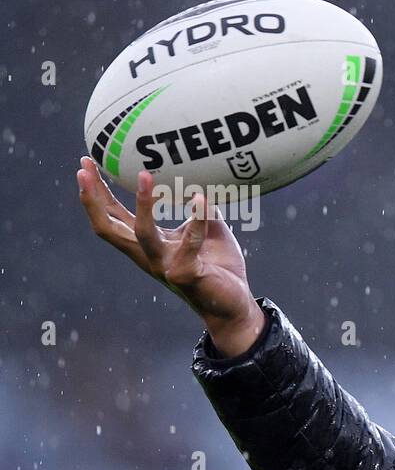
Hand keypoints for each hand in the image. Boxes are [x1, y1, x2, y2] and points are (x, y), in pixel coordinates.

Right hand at [77, 158, 264, 354]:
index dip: (96, 192)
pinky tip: (202, 198)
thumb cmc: (219, 268)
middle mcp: (149, 256)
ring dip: (143, 202)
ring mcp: (165, 266)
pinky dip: (197, 218)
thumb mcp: (207, 232)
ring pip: (142, 233)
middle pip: (108, 228)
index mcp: (148, 245)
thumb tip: (202, 185)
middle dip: (93, 198)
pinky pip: (189, 242)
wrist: (235, 305)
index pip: (113, 217)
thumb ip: (199, 212)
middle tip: (84, 168)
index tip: (86, 163)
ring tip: (144, 174)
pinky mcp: (186, 274)